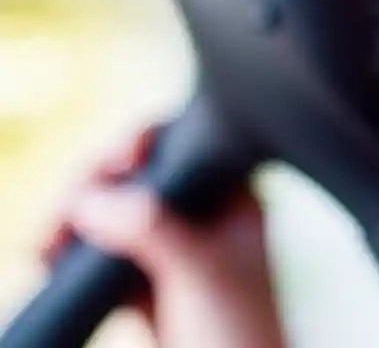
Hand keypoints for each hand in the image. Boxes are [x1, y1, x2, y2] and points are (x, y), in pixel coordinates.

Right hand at [42, 127, 285, 347]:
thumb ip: (151, 229)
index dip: (143, 142)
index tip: (119, 158)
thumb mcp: (199, 273)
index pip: (184, 147)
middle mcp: (204, 216)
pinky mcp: (142, 284)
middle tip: (67, 209)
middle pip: (136, 177)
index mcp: (234, 199)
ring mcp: (171, 249)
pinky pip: (98, 253)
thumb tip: (90, 199)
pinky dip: (71, 252)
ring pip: (111, 214)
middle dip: (94, 186)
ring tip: (49, 240)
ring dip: (75, 219)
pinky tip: (50, 256)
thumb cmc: (238, 333)